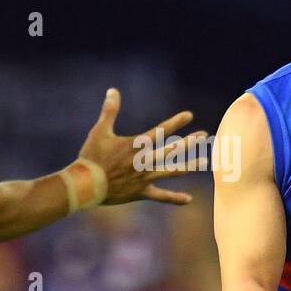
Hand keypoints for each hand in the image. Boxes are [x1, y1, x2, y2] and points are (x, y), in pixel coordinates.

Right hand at [78, 88, 208, 205]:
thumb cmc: (91, 157)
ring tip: (204, 162)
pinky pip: (161, 196)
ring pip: (171, 171)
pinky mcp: (140, 192)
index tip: (189, 115)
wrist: (85, 186)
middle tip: (204, 135)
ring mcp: (144, 178)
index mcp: (136, 146)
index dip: (176, 123)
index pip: (160, 131)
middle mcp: (144, 161)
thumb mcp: (100, 131)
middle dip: (189, 142)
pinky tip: (189, 200)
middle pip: (172, 150)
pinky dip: (174, 198)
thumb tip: (113, 90)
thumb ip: (109, 110)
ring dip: (189, 166)